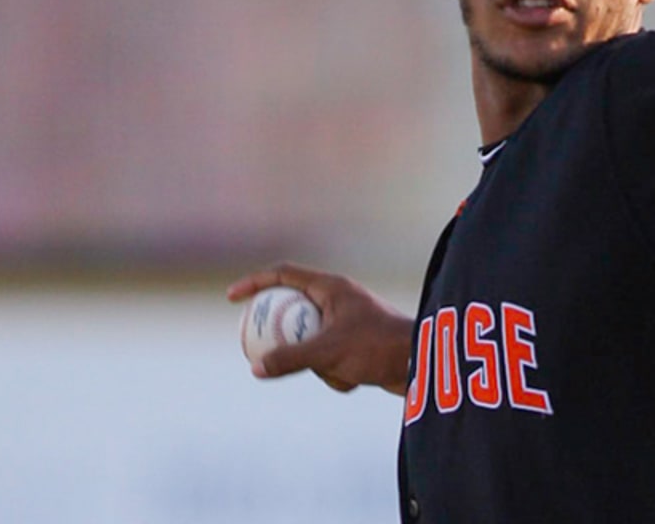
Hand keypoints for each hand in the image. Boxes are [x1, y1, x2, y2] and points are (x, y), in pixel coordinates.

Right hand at [227, 263, 413, 394]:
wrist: (421, 362)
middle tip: (259, 352)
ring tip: (338, 372)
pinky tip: (356, 380)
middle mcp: (339, 299)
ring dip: (318, 365)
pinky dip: (336, 374)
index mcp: (332, 287)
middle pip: (294, 314)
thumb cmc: (377, 347)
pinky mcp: (356, 344)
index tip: (233, 298)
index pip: (283, 274)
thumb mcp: (328, 353)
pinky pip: (329, 360)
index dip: (254, 282)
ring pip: (311, 343)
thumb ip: (290, 358)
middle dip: (285, 340)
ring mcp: (347, 322)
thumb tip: (256, 367)